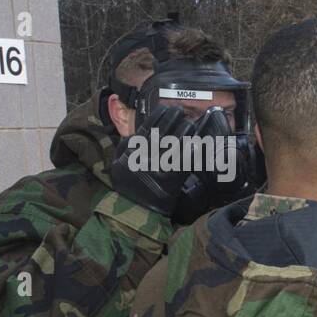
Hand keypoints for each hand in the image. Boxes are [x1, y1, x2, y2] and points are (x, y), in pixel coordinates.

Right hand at [108, 104, 197, 218]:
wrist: (132, 209)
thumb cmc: (126, 184)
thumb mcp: (120, 162)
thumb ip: (127, 146)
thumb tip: (136, 132)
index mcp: (132, 151)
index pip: (146, 128)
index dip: (157, 116)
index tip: (165, 107)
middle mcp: (144, 156)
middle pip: (161, 133)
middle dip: (171, 120)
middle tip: (180, 110)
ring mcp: (157, 168)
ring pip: (172, 146)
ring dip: (182, 133)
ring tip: (190, 122)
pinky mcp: (170, 180)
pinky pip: (182, 164)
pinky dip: (190, 153)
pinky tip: (196, 143)